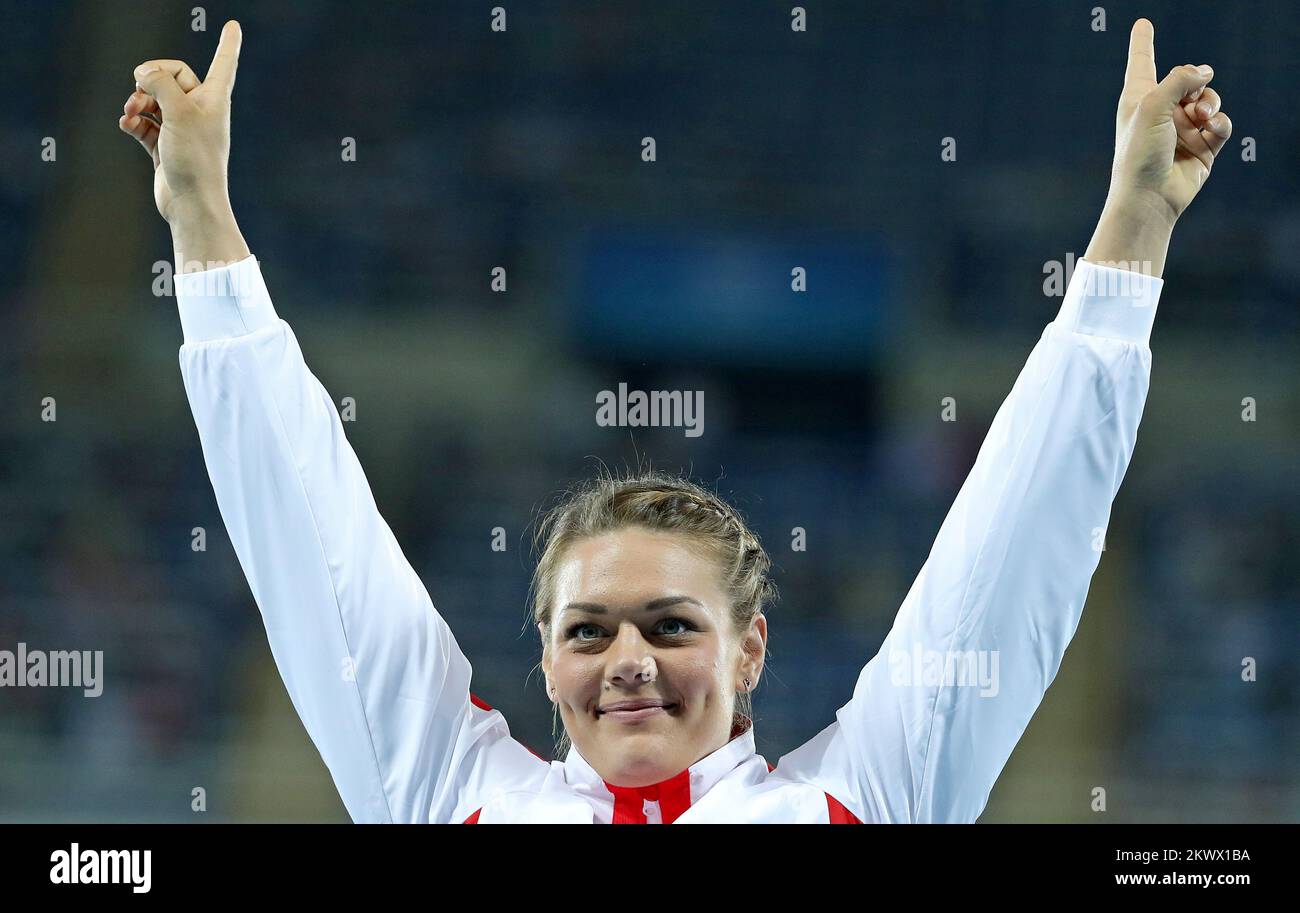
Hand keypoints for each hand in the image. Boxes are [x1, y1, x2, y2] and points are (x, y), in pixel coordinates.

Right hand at [117, 20, 241, 223]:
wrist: (191, 203)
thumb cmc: (194, 158)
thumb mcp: (178, 110)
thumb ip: (159, 82)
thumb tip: (144, 74)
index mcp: (214, 99)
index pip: (223, 63)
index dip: (227, 44)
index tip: (233, 25)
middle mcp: (201, 111)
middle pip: (172, 76)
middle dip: (150, 79)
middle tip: (139, 88)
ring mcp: (182, 129)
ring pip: (155, 99)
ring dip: (138, 101)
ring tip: (131, 112)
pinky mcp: (166, 146)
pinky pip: (145, 123)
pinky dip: (134, 121)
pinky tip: (126, 124)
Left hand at [1107, 17, 1232, 224]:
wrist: (1149, 198)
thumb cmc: (1138, 154)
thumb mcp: (1151, 106)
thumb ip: (1179, 80)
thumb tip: (1205, 71)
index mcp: (1138, 99)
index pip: (1141, 63)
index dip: (1143, 42)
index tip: (1142, 24)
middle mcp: (1160, 112)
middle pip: (1188, 79)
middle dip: (1196, 82)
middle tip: (1191, 100)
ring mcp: (1182, 129)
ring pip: (1209, 100)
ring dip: (1210, 102)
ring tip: (1201, 117)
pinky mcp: (1202, 147)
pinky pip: (1221, 124)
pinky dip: (1220, 123)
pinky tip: (1211, 129)